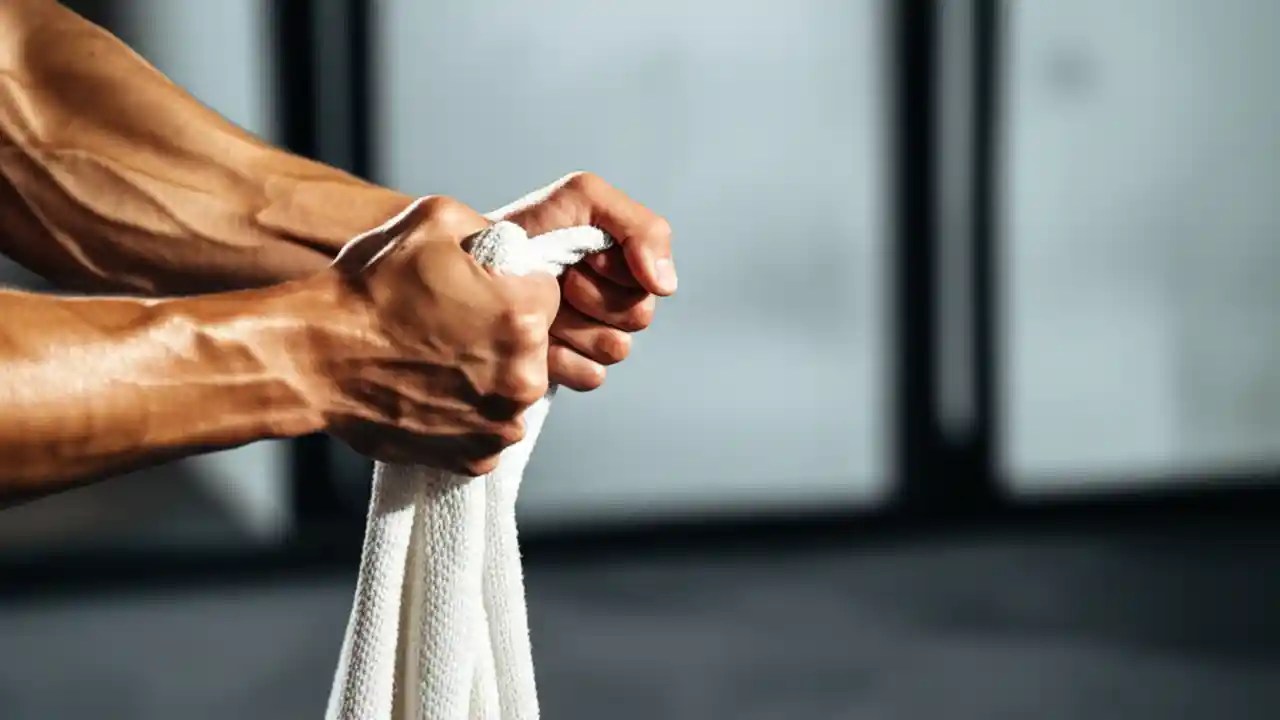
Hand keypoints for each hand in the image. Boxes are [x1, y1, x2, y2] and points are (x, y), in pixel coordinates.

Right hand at [303, 196, 559, 474]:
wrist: (313, 356)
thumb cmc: (368, 289)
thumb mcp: (434, 219)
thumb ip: (492, 229)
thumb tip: (514, 248)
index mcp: (523, 315)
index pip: (545, 292)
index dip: (510, 285)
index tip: (478, 290)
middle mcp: (523, 376)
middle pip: (535, 345)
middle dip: (502, 332)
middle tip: (451, 324)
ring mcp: (501, 423)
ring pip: (514, 388)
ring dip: (488, 374)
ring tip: (437, 358)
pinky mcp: (475, 456)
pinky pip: (488, 427)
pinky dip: (468, 413)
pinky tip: (433, 390)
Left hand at [487, 172, 675, 390]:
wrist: (468, 267)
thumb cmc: (523, 228)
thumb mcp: (583, 198)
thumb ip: (641, 227)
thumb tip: (666, 286)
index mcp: (624, 265)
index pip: (650, 283)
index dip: (612, 269)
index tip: (579, 254)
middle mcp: (615, 304)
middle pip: (637, 317)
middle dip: (591, 296)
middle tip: (557, 280)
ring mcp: (593, 341)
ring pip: (615, 348)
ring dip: (574, 325)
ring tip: (543, 307)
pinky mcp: (570, 372)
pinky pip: (591, 375)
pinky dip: (563, 357)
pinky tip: (539, 338)